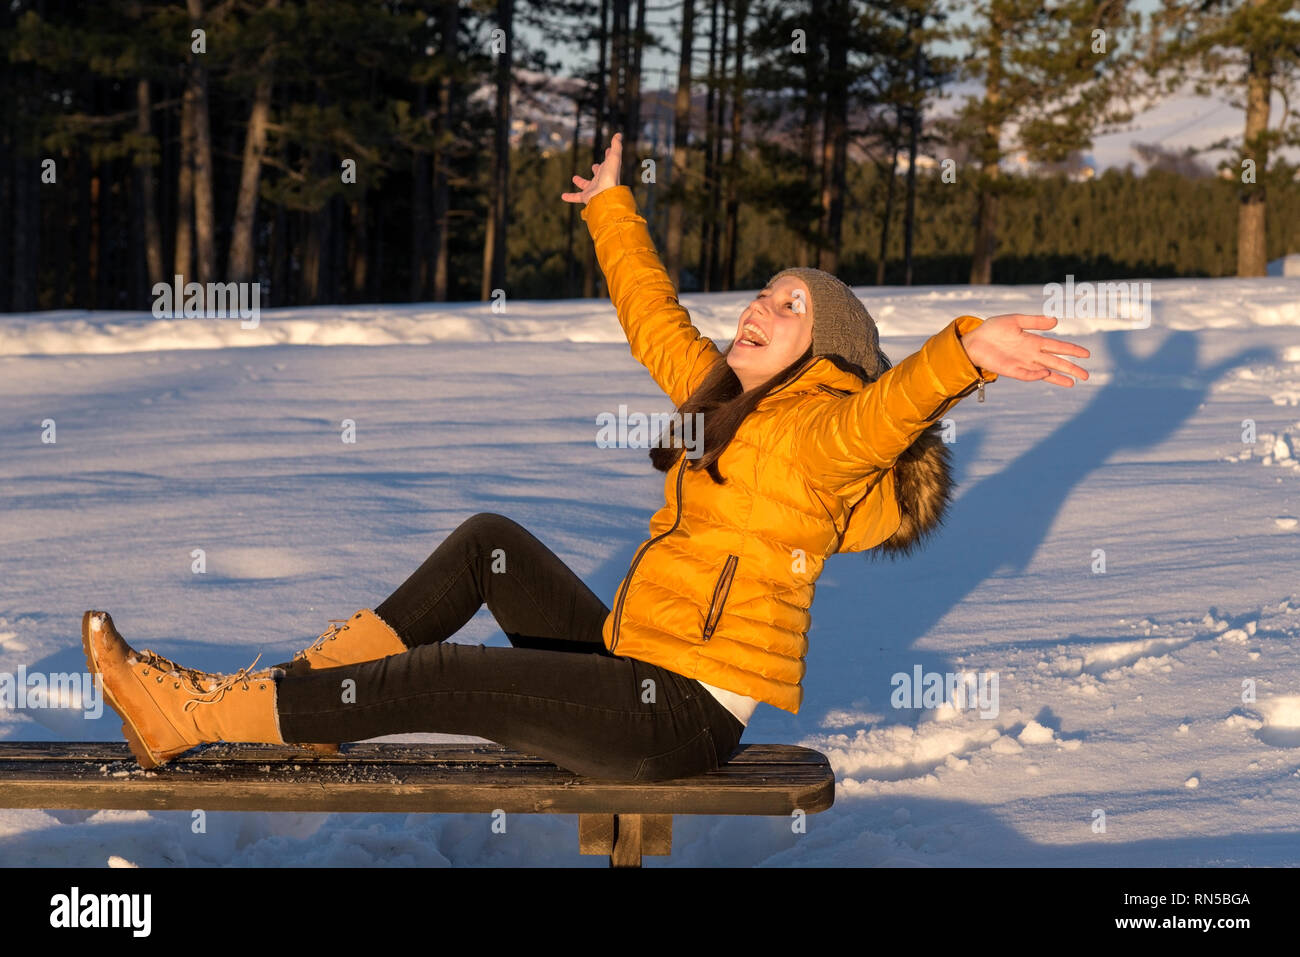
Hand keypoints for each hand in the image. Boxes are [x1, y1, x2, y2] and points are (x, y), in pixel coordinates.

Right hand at [561, 131, 622, 204]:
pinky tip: (563, 196)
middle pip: (599, 174)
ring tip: (575, 178)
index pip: (609, 161)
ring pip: (586, 185)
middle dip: (597, 169)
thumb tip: (619, 134)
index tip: (608, 150)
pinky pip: (576, 197)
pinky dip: (570, 197)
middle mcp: (601, 180)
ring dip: (581, 182)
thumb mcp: (614, 157)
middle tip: (595, 166)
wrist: (605, 195)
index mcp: (608, 171)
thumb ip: (616, 146)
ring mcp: (594, 189)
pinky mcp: (586, 197)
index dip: (609, 155)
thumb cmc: (610, 176)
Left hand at [960, 314, 1090, 386]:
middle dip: (1071, 368)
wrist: (973, 341)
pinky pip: (1025, 374)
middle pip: (1056, 362)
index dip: (1072, 350)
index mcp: (1034, 341)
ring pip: (1045, 371)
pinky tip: (1045, 373)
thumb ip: (1034, 321)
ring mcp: (1022, 363)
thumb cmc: (992, 330)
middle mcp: (1031, 354)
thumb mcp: (1015, 320)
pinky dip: (1035, 374)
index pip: (1057, 346)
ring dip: (1058, 377)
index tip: (1086, 354)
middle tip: (1086, 376)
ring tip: (1072, 383)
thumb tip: (1055, 321)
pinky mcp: (1010, 370)